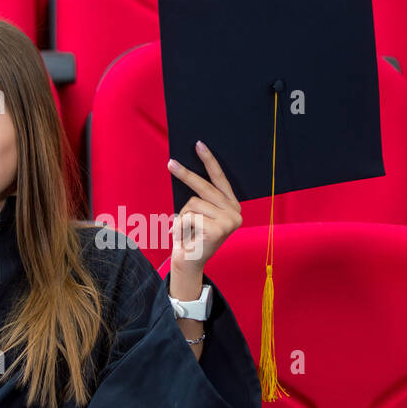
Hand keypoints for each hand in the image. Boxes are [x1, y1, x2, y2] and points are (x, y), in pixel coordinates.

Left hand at [167, 140, 241, 276]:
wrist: (188, 262)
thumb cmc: (191, 235)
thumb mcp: (196, 212)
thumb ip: (199, 196)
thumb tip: (186, 169)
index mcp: (232, 206)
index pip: (219, 179)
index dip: (209, 161)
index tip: (198, 144)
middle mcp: (235, 213)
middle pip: (205, 187)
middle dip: (185, 175)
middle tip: (170, 163)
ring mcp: (229, 222)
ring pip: (193, 203)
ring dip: (182, 216)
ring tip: (186, 230)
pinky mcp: (218, 230)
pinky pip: (189, 216)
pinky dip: (181, 226)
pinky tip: (186, 237)